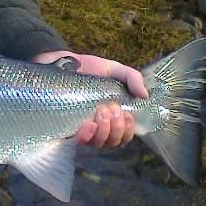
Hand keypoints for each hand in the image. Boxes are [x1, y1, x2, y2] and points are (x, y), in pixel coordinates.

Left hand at [30, 51, 147, 148]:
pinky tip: (88, 124)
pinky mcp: (66, 128)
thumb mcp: (113, 69)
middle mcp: (99, 126)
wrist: (61, 62)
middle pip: (113, 142)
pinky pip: (79, 142)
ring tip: (100, 111)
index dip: (128, 130)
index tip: (126, 115)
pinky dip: (87, 135)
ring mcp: (82, 129)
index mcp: (112, 116)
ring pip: (98, 143)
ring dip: (104, 131)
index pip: (125, 135)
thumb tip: (144, 95)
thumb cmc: (89, 68)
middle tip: (111, 108)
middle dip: (116, 127)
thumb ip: (131, 78)